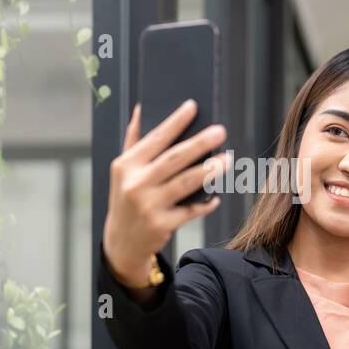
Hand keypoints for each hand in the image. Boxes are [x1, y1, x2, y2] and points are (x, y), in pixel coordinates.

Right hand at [103, 100, 228, 286]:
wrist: (122, 242)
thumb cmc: (127, 198)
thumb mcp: (123, 171)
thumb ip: (133, 140)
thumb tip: (140, 109)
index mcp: (126, 166)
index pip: (154, 139)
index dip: (174, 122)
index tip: (192, 106)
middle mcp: (135, 184)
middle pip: (173, 159)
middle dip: (199, 143)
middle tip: (220, 131)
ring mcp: (148, 206)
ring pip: (185, 183)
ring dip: (209, 170)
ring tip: (227, 159)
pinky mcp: (161, 225)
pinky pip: (190, 210)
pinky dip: (205, 204)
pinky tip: (216, 196)